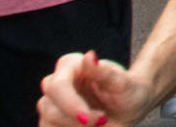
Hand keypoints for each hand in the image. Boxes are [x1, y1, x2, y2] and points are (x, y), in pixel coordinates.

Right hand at [36, 50, 154, 126]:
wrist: (128, 109)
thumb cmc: (128, 92)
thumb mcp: (123, 84)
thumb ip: (105, 72)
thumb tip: (89, 56)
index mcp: (71, 65)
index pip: (58, 86)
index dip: (70, 105)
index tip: (89, 118)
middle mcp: (56, 82)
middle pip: (48, 107)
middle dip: (76, 120)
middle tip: (103, 120)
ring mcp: (50, 102)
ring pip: (47, 122)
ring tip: (99, 122)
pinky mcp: (50, 120)